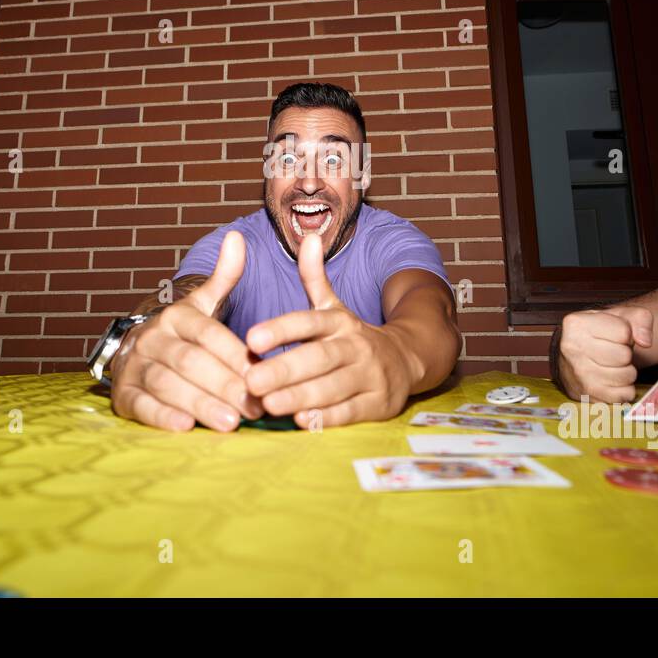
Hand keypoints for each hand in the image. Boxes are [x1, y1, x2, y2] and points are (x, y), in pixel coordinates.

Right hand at [109, 231, 259, 431]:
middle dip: (225, 386)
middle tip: (254, 408)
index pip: (209, 335)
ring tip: (230, 423)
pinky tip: (186, 426)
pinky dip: (162, 416)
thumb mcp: (204, 305)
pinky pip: (142, 405)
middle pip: (191, 362)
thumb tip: (237, 236)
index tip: (262, 378)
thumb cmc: (184, 335)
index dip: (235, 357)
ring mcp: (135, 366)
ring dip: (200, 404)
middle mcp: (153, 338)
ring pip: (168, 384)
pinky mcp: (123, 395)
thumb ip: (224, 276)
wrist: (136, 354)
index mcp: (177, 316)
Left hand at [243, 233, 413, 428]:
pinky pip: (350, 411)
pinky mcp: (379, 404)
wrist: (407, 359)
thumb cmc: (353, 336)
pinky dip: (326, 417)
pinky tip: (302, 421)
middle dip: (284, 370)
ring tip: (268, 404)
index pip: (308, 322)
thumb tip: (307, 236)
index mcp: (339, 321)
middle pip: (318, 358)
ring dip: (300, 396)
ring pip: (332, 387)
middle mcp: (356, 346)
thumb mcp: (335, 306)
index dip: (280, 329)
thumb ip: (315, 277)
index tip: (251, 339)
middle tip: (250, 381)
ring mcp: (370, 376)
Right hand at [556, 305, 653, 402]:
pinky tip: (613, 381)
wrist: (576, 357)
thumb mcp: (620, 316)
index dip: (626, 335)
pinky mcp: (587, 395)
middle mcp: (572, 349)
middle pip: (624, 355)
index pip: (623, 332)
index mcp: (577, 325)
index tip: (614, 336)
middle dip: (626, 354)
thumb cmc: (599, 334)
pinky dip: (624, 389)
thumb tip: (645, 341)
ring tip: (614, 366)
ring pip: (625, 376)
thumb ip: (641, 319)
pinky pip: (622, 395)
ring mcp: (578, 374)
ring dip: (627, 372)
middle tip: (615, 352)